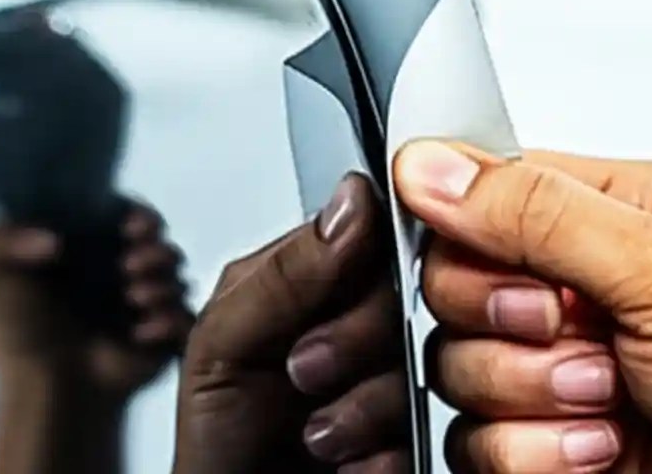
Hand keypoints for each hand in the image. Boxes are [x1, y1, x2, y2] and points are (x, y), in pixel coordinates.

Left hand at [0, 200, 191, 402]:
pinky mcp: (161, 333)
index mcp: (75, 248)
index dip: (131, 212)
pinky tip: (141, 330)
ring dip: (162, 278)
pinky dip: (169, 317)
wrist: (45, 388)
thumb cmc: (11, 335)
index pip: (116, 212)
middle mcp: (110, 270)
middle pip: (154, 238)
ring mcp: (140, 301)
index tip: (132, 223)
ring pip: (175, 270)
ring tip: (134, 297)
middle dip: (152, 245)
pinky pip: (186, 313)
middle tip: (132, 263)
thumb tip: (53, 238)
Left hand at [173, 174, 410, 473]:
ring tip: (318, 435)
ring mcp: (388, 371)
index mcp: (308, 278)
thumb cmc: (216, 440)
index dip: (370, 263)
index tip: (337, 305)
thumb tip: (353, 203)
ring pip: (429, 359)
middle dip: (356, 343)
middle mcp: (353, 318)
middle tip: (305, 373)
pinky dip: (384, 452)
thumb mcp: (223, 346)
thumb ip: (285, 274)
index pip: (372, 232)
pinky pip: (435, 423)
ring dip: (367, 408)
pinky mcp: (413, 426)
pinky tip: (346, 461)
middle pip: (408, 293)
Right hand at [396, 141, 651, 472]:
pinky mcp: (556, 439)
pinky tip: (599, 451)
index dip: (478, 238)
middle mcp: (590, 284)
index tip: (523, 278)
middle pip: (459, 283)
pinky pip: (478, 441)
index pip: (490, 192)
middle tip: (582, 340)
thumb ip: (543, 213)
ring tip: (609, 403)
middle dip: (509, 327)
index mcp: (627, 210)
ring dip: (529, 397)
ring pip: (459, 367)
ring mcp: (571, 365)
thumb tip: (432, 166)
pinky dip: (531, 454)